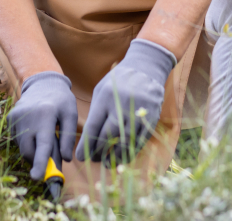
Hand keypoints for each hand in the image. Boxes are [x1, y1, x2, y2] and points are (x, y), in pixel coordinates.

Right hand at [7, 71, 77, 180]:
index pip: (43, 144)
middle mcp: (27, 116)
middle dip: (38, 160)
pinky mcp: (9, 119)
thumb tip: (66, 159)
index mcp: (45, 115)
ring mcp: (15, 117)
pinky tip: (35, 129)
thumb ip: (69, 138)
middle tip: (52, 159)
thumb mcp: (71, 115)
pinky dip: (28, 141)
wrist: (42, 82)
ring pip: (23, 147)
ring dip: (34, 150)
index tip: (37, 178)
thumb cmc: (61, 100)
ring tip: (46, 136)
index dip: (40, 163)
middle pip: (29, 151)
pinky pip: (18, 140)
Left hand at [75, 39, 176, 163]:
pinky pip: (139, 140)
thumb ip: (95, 112)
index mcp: (106, 97)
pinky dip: (130, 152)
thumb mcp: (101, 90)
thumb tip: (86, 138)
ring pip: (124, 141)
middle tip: (94, 159)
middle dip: (98, 152)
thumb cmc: (118, 82)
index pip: (93, 126)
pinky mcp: (151, 117)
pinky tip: (122, 156)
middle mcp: (122, 105)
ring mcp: (138, 111)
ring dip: (114, 156)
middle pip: (108, 136)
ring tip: (107, 162)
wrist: (146, 69)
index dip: (85, 145)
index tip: (79, 157)